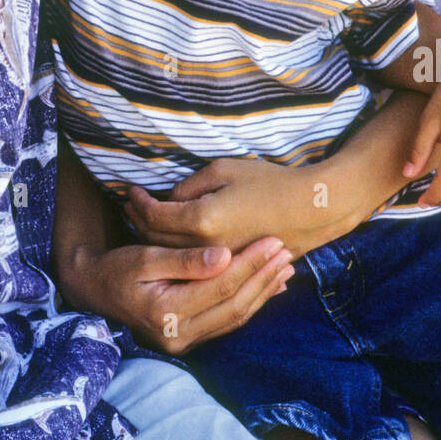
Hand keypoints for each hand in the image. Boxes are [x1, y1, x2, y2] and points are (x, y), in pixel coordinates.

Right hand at [70, 238, 294, 354]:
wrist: (93, 291)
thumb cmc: (115, 268)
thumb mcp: (143, 258)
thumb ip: (183, 260)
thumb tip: (223, 255)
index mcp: (167, 313)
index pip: (221, 286)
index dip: (249, 262)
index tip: (273, 240)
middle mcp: (179, 335)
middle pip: (234, 305)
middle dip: (263, 277)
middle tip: (286, 250)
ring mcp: (185, 341)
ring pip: (235, 317)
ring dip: (263, 291)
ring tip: (285, 266)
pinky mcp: (189, 339)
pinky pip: (227, 321)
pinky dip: (250, 302)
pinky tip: (267, 285)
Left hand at [124, 155, 369, 261]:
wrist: (310, 209)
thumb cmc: (268, 182)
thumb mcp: (224, 170)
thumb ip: (190, 186)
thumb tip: (169, 200)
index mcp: (202, 220)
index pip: (153, 216)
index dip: (138, 202)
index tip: (130, 191)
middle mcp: (206, 247)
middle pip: (159, 240)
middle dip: (140, 221)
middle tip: (132, 205)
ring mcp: (219, 262)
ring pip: (175, 257)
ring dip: (157, 239)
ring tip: (146, 222)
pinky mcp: (230, 269)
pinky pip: (195, 266)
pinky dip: (180, 252)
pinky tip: (175, 240)